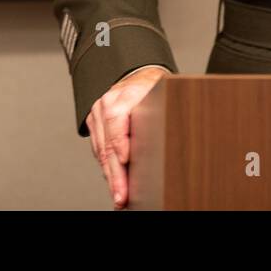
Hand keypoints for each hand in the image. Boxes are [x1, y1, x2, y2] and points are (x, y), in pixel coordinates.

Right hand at [86, 66, 168, 208]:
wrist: (139, 76)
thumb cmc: (153, 87)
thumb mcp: (163, 95)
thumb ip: (162, 113)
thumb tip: (176, 135)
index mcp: (127, 93)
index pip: (117, 120)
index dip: (120, 143)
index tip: (126, 162)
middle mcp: (108, 102)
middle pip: (108, 143)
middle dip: (116, 173)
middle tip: (122, 194)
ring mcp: (98, 112)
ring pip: (101, 151)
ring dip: (110, 175)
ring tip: (119, 194)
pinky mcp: (94, 122)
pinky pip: (99, 149)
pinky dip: (107, 167)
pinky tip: (114, 180)